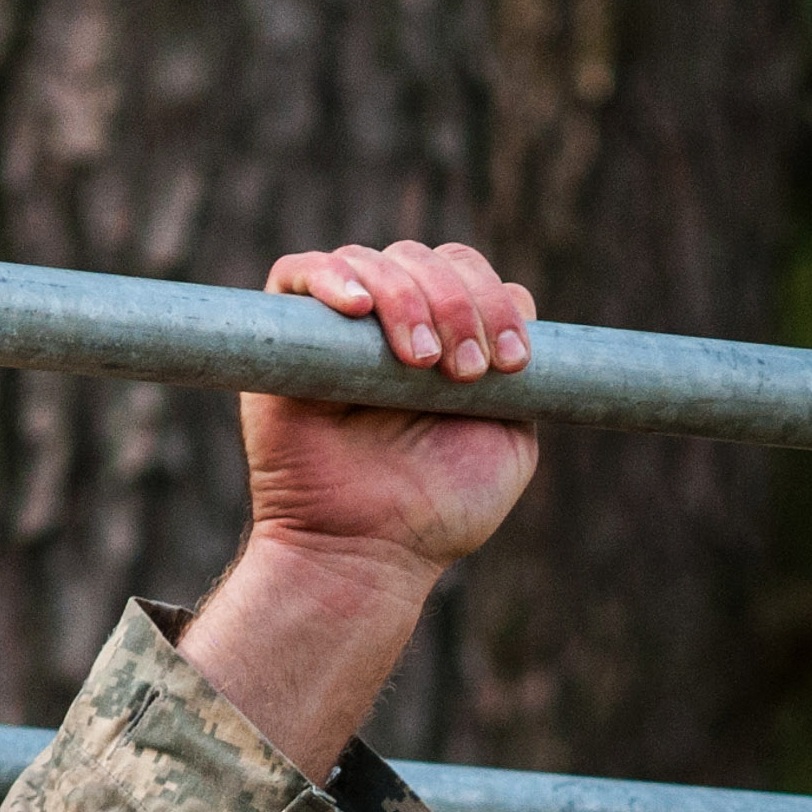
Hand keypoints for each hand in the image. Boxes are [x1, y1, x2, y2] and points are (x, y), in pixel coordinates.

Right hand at [242, 239, 540, 582]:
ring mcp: (339, 328)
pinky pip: (299, 271)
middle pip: (428, 260)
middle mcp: (393, 325)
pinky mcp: (285, 336)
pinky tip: (361, 310)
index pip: (471, 275)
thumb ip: (526, 380)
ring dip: (409, 300)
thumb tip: (519, 301)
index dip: (496, 303)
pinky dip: (333, 277)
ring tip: (420, 364)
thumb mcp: (509, 441)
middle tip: (465, 371)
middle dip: (459, 305)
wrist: (369, 551)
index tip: (512, 365)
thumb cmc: (440, 508)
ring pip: (374, 261)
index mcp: (447, 340)